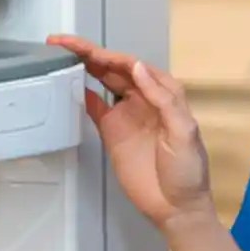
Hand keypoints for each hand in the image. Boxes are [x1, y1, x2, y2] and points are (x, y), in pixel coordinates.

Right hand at [46, 34, 215, 232]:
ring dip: (85, 68)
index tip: (85, 48)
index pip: (132, 65)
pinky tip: (70, 85)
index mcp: (163, 92)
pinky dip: (83, 95)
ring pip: (103, 83)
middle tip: (62, 44)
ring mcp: (127, 115)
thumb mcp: (183, 131)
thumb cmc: (188, 170)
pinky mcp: (114, 133)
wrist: (177, 207)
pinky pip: (96, 108)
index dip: (107, 54)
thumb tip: (137, 67)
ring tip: (62, 56)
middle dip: (90, 54)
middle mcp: (144, 99)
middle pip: (113, 69)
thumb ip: (162, 98)